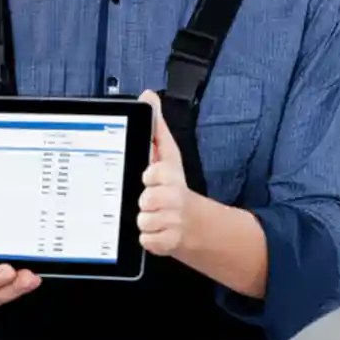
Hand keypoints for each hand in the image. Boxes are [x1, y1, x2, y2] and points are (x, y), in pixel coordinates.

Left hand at [137, 90, 189, 256]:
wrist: (196, 224)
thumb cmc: (174, 187)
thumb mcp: (167, 155)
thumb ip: (156, 126)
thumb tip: (148, 96)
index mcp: (172, 176)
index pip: (155, 173)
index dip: (150, 177)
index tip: (151, 178)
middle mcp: (176, 198)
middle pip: (146, 201)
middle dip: (144, 203)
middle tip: (152, 201)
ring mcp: (174, 222)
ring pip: (143, 222)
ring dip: (144, 221)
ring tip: (154, 215)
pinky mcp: (169, 243)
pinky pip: (145, 240)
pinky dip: (147, 239)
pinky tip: (157, 231)